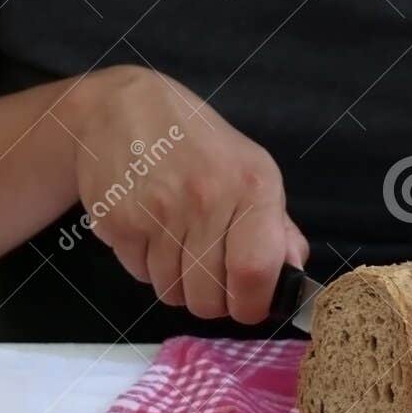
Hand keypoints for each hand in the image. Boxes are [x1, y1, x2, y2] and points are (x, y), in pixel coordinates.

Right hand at [66, 65, 306, 322]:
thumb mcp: (251, 170)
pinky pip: (140, 275)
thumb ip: (277, 228)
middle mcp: (206, 198)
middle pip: (209, 298)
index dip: (251, 304)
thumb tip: (292, 275)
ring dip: (176, 281)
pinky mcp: (119, 221)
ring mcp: (159, 212)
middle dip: (211, 299)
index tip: (247, 303)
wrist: (122, 108)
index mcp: (251, 186)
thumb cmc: (195, 142)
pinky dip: (146, 264)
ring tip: (176, 241)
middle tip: (209, 273)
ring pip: (172, 293)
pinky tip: (150, 230)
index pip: (254, 273)